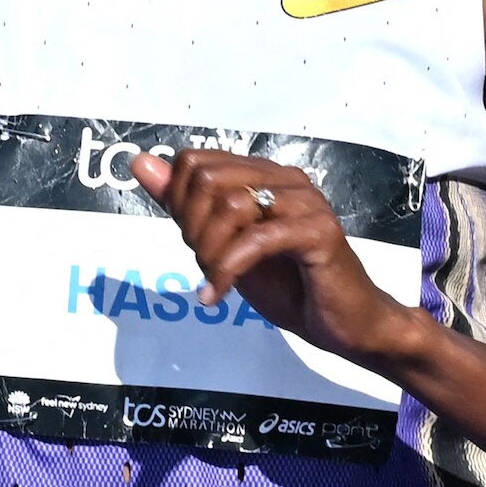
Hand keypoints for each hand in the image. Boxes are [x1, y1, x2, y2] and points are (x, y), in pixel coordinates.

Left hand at [130, 150, 403, 361]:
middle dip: (192, 228)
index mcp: (262, 174)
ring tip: (215, 279)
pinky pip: (255, 240)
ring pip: (230, 205)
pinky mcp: (318, 232)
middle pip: (207, 179)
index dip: (179, 204)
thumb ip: (183, 203)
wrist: (345, 324)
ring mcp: (305, 203)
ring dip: (209, 252)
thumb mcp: (222, 244)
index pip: (194, 162)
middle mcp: (285, 179)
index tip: (192, 242)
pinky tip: (217, 296)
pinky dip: (226, 272)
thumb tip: (141, 162)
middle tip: (203, 264)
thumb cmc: (288, 283)